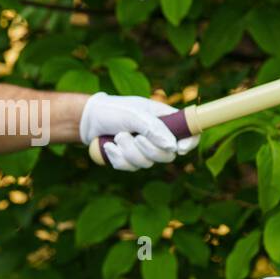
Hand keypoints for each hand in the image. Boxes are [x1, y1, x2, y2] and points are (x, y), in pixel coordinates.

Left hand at [78, 92, 199, 170]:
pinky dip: (118, 158)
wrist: (89, 119)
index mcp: (166, 119)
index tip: (180, 148)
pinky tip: (109, 146)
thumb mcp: (134, 115)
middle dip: (148, 149)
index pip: (189, 133)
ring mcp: (145, 150)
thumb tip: (172, 147)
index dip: (190, 142)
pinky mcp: (131, 160)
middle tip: (134, 136)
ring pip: (147, 163)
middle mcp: (158, 136)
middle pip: (168, 155)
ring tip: (117, 137)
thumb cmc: (114, 110)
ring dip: (128, 151)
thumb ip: (154, 129)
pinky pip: (131, 168)